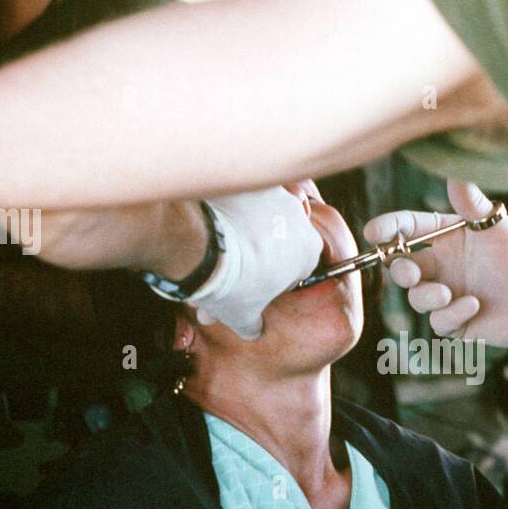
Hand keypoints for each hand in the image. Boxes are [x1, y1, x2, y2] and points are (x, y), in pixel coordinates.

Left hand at [185, 184, 324, 339]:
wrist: (199, 248)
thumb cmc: (229, 284)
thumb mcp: (243, 317)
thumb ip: (254, 323)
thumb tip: (252, 330)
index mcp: (307, 252)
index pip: (298, 263)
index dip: (273, 276)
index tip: (252, 283)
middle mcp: (298, 218)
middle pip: (280, 234)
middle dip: (259, 249)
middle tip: (230, 265)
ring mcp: (273, 193)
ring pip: (261, 211)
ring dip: (244, 224)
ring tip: (216, 241)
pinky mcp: (246, 178)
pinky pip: (240, 192)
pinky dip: (227, 204)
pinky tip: (210, 218)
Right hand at [371, 180, 507, 382]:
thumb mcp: (497, 225)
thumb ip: (471, 202)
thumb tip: (454, 172)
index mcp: (447, 236)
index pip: (408, 229)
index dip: (389, 228)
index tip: (375, 231)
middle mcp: (442, 265)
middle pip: (402, 266)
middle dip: (399, 269)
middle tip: (410, 272)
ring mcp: (447, 295)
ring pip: (416, 298)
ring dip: (426, 296)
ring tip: (447, 292)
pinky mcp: (456, 322)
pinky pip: (438, 322)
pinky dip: (451, 314)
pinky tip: (475, 305)